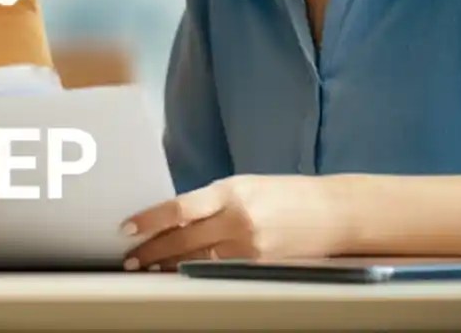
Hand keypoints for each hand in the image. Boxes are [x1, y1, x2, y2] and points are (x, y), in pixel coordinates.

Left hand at [120, 175, 346, 270]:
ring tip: (148, 268)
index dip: (149, 220)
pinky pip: (220, 270)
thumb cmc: (288, 194)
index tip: (126, 228)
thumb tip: (177, 217)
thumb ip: (213, 202)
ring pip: (197, 260)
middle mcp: (237, 218)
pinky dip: (198, 271)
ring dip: (169, 265)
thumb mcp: (246, 186)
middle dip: (152, 250)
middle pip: (183, 239)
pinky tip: (181, 273)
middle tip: (130, 258)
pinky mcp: (260, 265)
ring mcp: (249, 246)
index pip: (179, 208)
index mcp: (231, 191)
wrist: (334, 212)